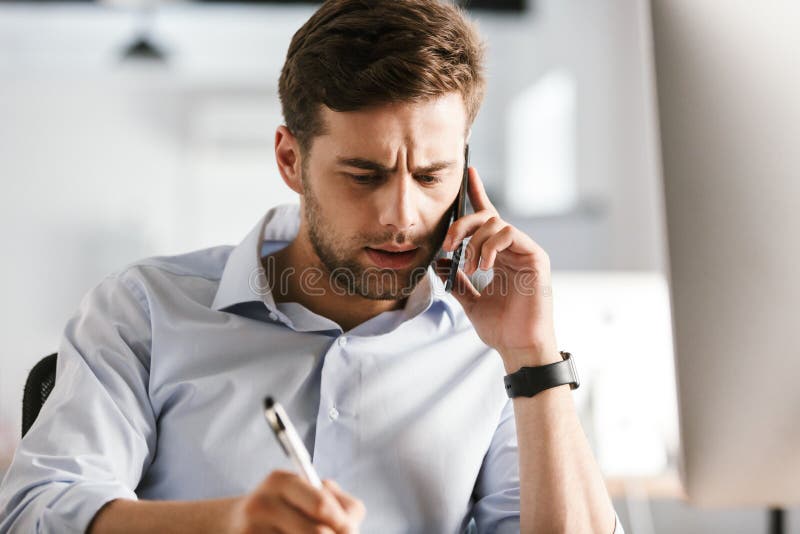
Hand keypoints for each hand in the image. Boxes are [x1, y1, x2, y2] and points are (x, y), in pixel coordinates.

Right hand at [227, 470, 364, 533]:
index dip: (344, 524)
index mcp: (281, 481)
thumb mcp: (308, 494)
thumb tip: (351, 528)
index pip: (321, 505)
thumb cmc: (287, 508)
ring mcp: (251, 530)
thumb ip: (338, 504)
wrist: (235, 523)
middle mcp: (262, 504)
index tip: (351, 530)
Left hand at [436, 167, 559, 371]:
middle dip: (462, 225)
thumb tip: (440, 262)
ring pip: (496, 223)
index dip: (478, 194)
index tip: (469, 172)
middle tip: (447, 244)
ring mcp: (526, 252)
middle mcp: (514, 249)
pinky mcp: (536, 257)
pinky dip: (491, 245)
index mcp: (500, 256)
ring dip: (475, 242)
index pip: (488, 219)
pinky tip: (483, 266)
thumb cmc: (500, 328)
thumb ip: (457, 279)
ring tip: (469, 267)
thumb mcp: (469, 301)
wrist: (518, 347)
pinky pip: (510, 233)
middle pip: (487, 217)